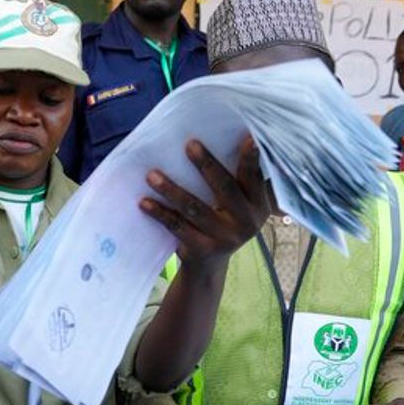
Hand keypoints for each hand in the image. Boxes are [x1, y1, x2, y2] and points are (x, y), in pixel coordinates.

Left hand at [138, 136, 270, 273]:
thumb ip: (239, 180)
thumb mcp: (239, 205)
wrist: (210, 266)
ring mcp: (224, 238)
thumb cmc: (223, 221)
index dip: (251, 158)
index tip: (248, 137)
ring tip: (152, 175)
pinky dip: (160, 213)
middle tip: (190, 145)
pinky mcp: (202, 249)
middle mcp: (246, 223)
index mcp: (258, 206)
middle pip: (225, 188)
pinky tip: (145, 202)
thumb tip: (233, 139)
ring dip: (171, 189)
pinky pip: (177, 226)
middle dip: (207, 165)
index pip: (254, 178)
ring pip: (195, 208)